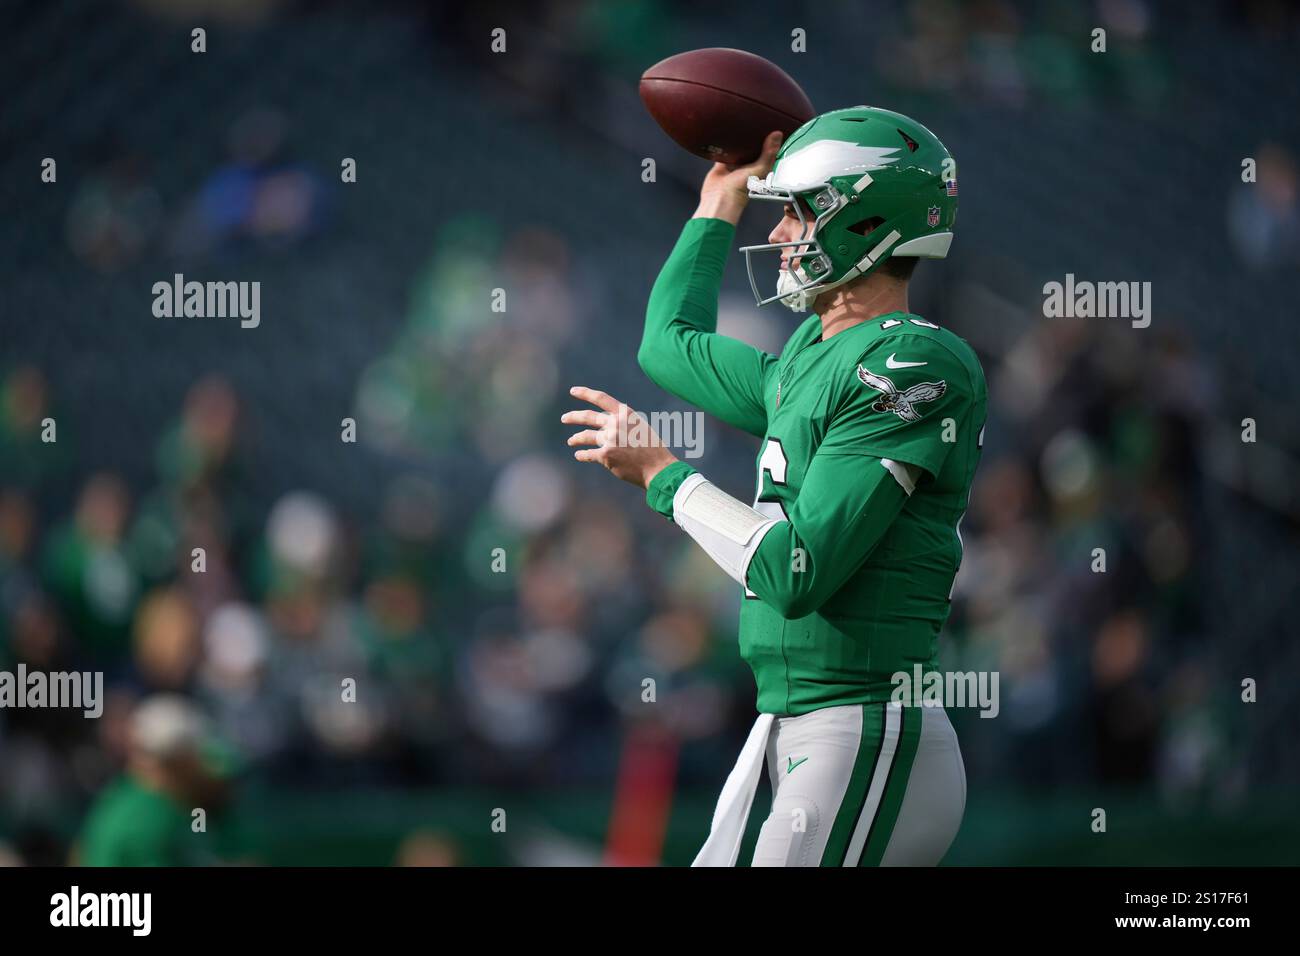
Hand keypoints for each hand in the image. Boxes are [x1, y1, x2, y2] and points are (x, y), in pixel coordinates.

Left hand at [563, 386, 677, 489]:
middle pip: (588, 417)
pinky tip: (579, 455)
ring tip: (571, 441)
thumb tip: (606, 426)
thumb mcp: (640, 427)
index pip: (601, 398)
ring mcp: (609, 439)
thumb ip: (623, 423)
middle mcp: (615, 424)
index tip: (573, 391)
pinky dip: (582, 455)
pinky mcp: (605, 455)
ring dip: (576, 439)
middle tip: (564, 418)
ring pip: (586, 437)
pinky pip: (588, 454)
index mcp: (625, 414)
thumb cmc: (652, 449)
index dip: (585, 393)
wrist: (658, 468)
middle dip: (573, 417)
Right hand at [693, 130, 782, 224]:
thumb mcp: (760, 169)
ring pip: (739, 147)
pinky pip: (725, 149)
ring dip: (740, 139)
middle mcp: (748, 165)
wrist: (720, 196)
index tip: (773, 127)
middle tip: (757, 122)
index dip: (771, 140)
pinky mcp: (723, 163)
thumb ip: (769, 153)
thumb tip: (777, 135)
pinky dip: (726, 143)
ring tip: (743, 124)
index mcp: (760, 167)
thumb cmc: (741, 190)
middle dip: (755, 137)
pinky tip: (727, 135)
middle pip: (753, 147)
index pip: (768, 150)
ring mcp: (735, 164)